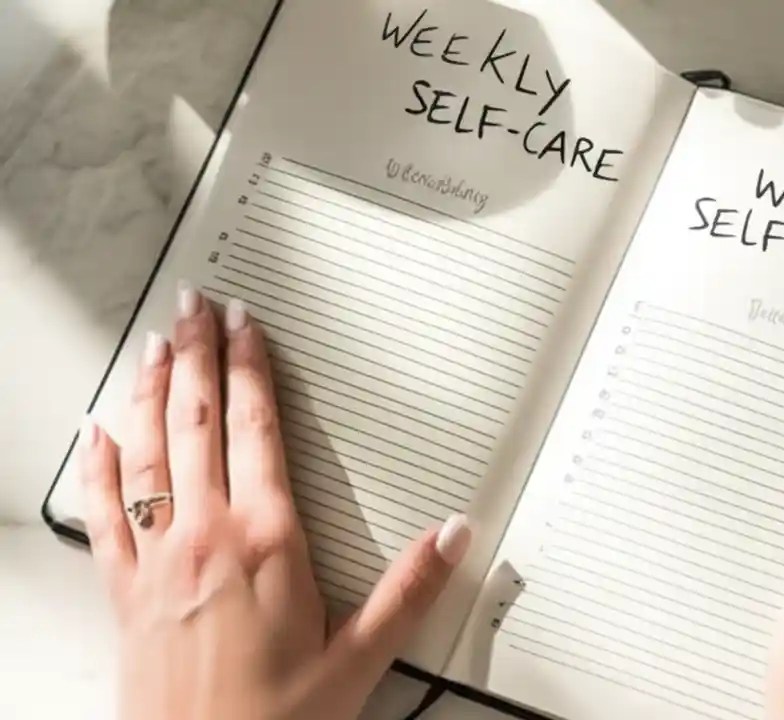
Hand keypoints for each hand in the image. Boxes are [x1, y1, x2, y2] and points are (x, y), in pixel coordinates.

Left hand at [78, 284, 470, 719]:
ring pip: (146, 453)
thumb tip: (454, 532)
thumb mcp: (361, 659)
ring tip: (157, 345)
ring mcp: (157, 562)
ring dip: (151, 391)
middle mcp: (205, 538)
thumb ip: (410, 589)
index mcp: (267, 542)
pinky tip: (97, 434)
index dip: (250, 369)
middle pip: (198, 423)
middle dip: (198, 356)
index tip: (246, 324)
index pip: (257, 430)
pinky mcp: (125, 594)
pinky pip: (104, 513)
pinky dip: (98, 466)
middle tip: (196, 305)